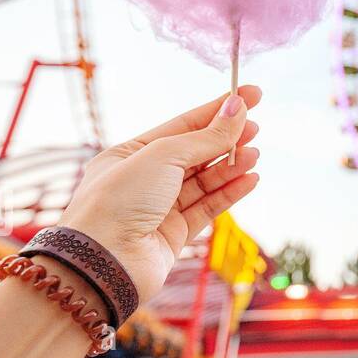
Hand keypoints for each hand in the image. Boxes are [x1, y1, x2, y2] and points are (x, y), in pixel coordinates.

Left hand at [57, 86, 262, 303]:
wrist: (101, 263)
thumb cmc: (119, 201)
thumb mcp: (164, 156)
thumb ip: (206, 136)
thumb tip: (238, 109)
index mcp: (130, 155)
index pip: (183, 125)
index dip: (217, 109)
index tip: (250, 94)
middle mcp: (144, 180)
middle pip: (196, 152)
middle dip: (226, 139)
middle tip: (256, 126)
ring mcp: (159, 208)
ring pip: (205, 180)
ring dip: (231, 165)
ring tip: (255, 153)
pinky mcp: (174, 234)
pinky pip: (208, 207)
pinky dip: (230, 192)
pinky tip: (250, 179)